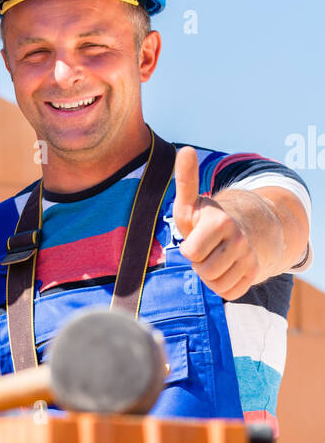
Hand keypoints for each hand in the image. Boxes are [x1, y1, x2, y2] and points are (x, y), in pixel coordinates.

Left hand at [172, 146, 259, 299]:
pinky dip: (223, 285)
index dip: (188, 248)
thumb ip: (185, 179)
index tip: (195, 236)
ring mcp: (250, 257)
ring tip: (214, 257)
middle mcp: (239, 239)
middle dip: (199, 263)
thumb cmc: (205, 219)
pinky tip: (226, 269)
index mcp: (221, 222)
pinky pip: (229, 293)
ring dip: (210, 275)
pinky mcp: (256, 273)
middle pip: (203, 271)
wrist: (240, 230)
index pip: (190, 253)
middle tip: (206, 248)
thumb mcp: (190, 202)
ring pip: (216, 284)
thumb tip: (185, 149)